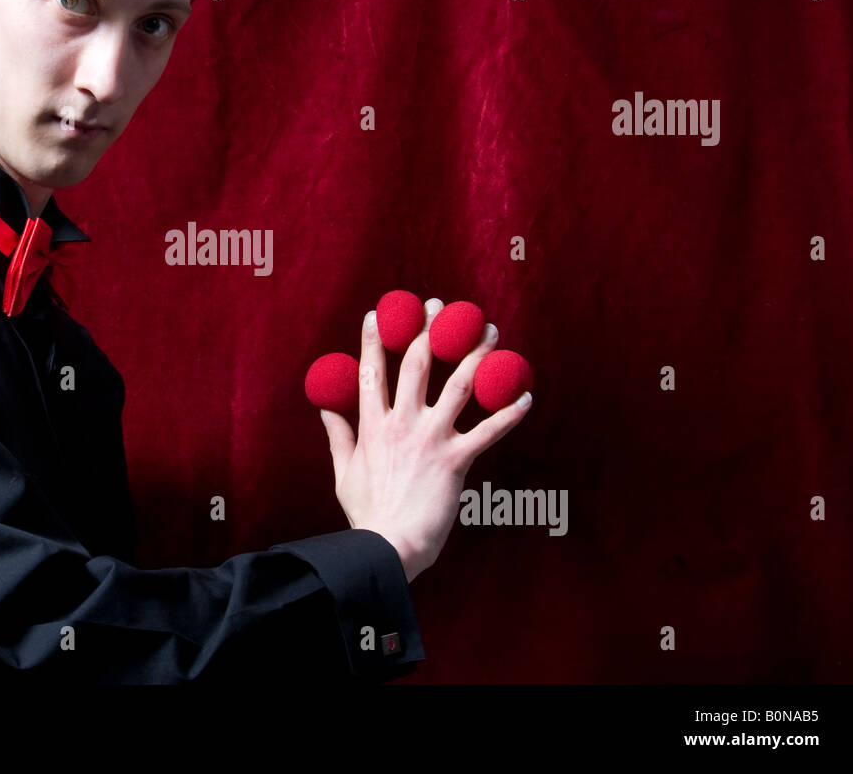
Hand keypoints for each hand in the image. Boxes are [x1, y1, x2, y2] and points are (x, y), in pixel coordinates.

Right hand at [321, 299, 531, 582]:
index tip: (379, 313)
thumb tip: (326, 409)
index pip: (372, 371)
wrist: (389, 545)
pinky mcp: (457, 460)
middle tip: (440, 306)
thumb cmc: (367, 514)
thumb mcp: (343, 473)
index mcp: (372, 425)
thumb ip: (338, 436)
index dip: (374, 338)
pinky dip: (509, 412)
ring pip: (459, 385)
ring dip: (476, 354)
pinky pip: (489, 431)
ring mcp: (431, 439)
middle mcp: (402, 424)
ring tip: (490, 330)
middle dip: (429, 329)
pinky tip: (526, 394)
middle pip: (417, 364)